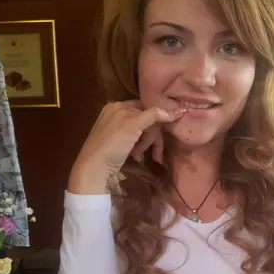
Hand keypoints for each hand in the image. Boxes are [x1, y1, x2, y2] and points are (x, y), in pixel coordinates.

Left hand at [68, 101, 185, 193]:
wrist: (94, 167)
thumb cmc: (113, 144)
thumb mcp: (133, 125)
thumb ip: (154, 115)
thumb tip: (179, 109)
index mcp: (120, 105)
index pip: (148, 108)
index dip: (159, 120)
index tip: (170, 131)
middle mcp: (118, 113)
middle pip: (146, 120)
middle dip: (151, 136)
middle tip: (155, 153)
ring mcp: (117, 127)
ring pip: (141, 131)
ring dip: (145, 143)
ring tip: (139, 155)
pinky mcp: (117, 140)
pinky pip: (135, 138)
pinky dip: (138, 146)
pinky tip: (135, 155)